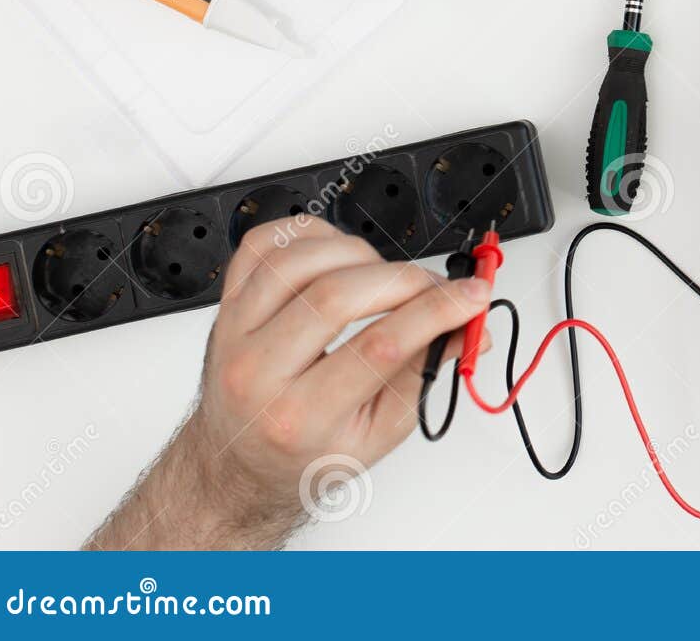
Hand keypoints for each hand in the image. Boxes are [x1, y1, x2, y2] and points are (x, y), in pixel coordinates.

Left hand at [87, 215, 490, 548]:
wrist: (238, 462)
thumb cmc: (304, 451)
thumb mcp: (378, 433)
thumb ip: (424, 374)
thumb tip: (471, 329)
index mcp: (298, 418)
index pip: (378, 347)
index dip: (437, 312)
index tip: (473, 296)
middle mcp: (256, 371)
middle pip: (337, 296)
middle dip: (406, 280)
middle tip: (439, 286)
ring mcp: (233, 331)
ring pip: (299, 261)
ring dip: (361, 256)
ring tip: (385, 278)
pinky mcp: (226, 303)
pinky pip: (265, 243)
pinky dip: (311, 237)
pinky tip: (338, 258)